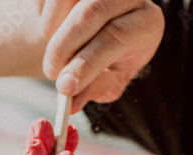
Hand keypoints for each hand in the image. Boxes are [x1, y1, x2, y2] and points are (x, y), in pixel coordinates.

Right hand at [38, 0, 163, 108]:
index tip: (64, 86)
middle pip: (91, 12)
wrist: (98, 33)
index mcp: (147, 23)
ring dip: (52, 31)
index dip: (86, 63)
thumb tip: (70, 106)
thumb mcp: (106, 80)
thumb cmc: (107, 60)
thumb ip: (91, 91)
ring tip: (55, 51)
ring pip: (68, 0)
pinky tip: (54, 30)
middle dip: (63, 46)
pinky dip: (45, 17)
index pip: (116, 37)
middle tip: (51, 74)